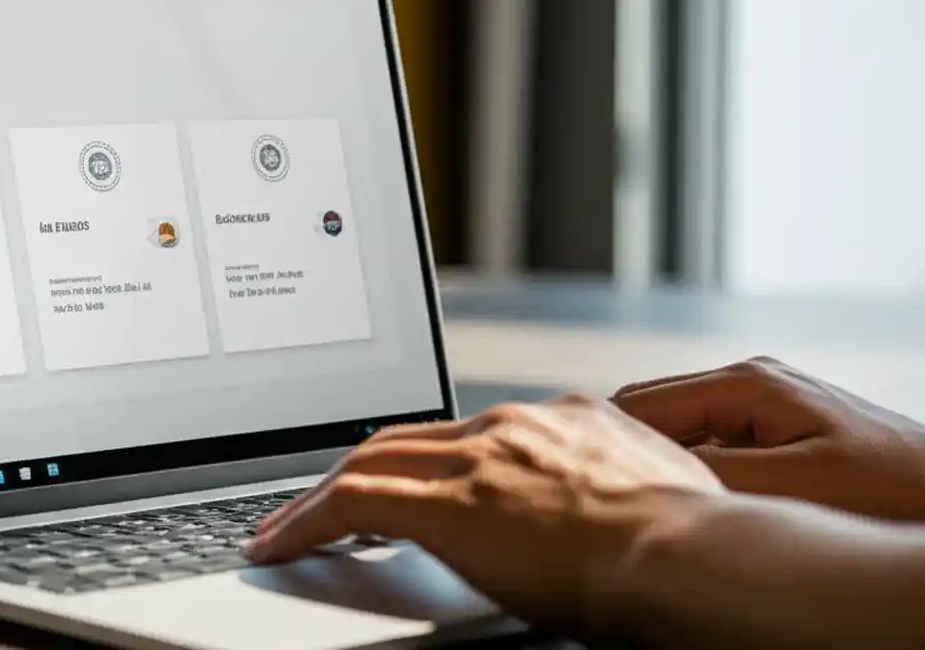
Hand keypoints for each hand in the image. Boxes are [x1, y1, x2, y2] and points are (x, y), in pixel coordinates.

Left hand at [247, 396, 724, 629]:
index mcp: (560, 421)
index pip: (463, 433)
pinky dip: (307, 521)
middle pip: (404, 438)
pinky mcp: (452, 503)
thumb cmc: (695, 542)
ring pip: (368, 462)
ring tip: (286, 527)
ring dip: (318, 497)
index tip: (397, 478)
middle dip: (355, 468)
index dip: (417, 457)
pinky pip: (352, 503)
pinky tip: (280, 544)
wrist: (694, 554)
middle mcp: (511, 426)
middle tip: (316, 500)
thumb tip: (625, 507)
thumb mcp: (660, 491)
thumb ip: (622, 485)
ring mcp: (479, 459)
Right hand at [612, 357, 924, 519]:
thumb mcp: (795, 482)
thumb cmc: (889, 489)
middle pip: (650, 410)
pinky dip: (685, 465)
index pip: (641, 404)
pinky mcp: (773, 425)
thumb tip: (643, 469)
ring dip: (655, 460)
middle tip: (601, 495)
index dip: (605, 441)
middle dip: (624, 448)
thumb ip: (714, 469)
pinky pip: (706, 440)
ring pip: (676, 427)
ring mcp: (761, 400)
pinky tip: (683, 497)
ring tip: (638, 500)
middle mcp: (747, 380)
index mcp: (745, 382)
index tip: (580, 478)